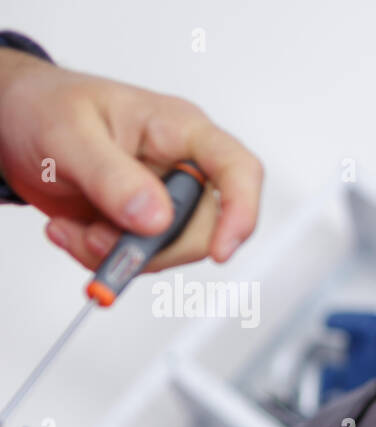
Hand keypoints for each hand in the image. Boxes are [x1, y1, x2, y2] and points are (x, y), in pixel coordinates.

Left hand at [0, 47, 261, 269]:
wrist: (10, 123)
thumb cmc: (42, 106)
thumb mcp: (68, 133)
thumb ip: (112, 176)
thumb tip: (156, 217)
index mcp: (180, 130)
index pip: (238, 170)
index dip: (241, 212)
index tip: (220, 251)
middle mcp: (181, 168)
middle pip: (205, 228)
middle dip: (152, 246)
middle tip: (101, 239)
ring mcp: (163, 201)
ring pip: (172, 252)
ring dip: (118, 255)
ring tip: (74, 230)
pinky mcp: (141, 226)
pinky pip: (141, 261)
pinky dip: (102, 258)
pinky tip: (72, 231)